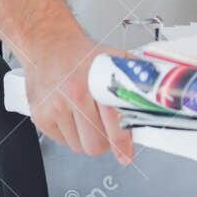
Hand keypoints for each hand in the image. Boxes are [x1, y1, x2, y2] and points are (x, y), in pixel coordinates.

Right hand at [21, 28, 133, 164]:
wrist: (47, 42)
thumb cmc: (80, 52)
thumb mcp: (112, 59)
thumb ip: (134, 79)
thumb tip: (156, 95)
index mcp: (92, 83)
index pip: (113, 124)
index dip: (122, 144)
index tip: (126, 154)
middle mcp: (71, 96)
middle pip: (94, 144)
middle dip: (104, 143)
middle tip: (107, 132)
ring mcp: (53, 108)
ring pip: (78, 146)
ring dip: (86, 138)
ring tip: (87, 117)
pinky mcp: (40, 116)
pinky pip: (62, 141)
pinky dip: (69, 134)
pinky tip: (71, 115)